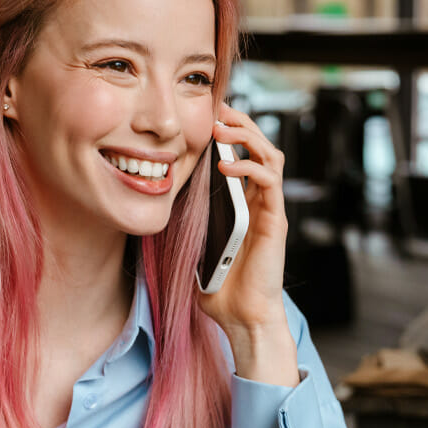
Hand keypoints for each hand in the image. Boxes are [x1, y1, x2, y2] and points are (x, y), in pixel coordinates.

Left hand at [199, 103, 298, 386]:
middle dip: (239, 123)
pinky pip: (269, 181)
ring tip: (222, 128)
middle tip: (215, 110)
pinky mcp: (274, 220)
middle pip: (259, 145)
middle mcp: (259, 201)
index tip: (202, 115)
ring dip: (247, 135)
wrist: (243, 317)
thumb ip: (183, 222)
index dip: (226, 131)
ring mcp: (269, 209)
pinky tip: (226, 165)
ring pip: (269, 155)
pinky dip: (249, 167)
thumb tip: (152, 203)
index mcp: (241, 203)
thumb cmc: (218, 288)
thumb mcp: (191, 244)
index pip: (240, 154)